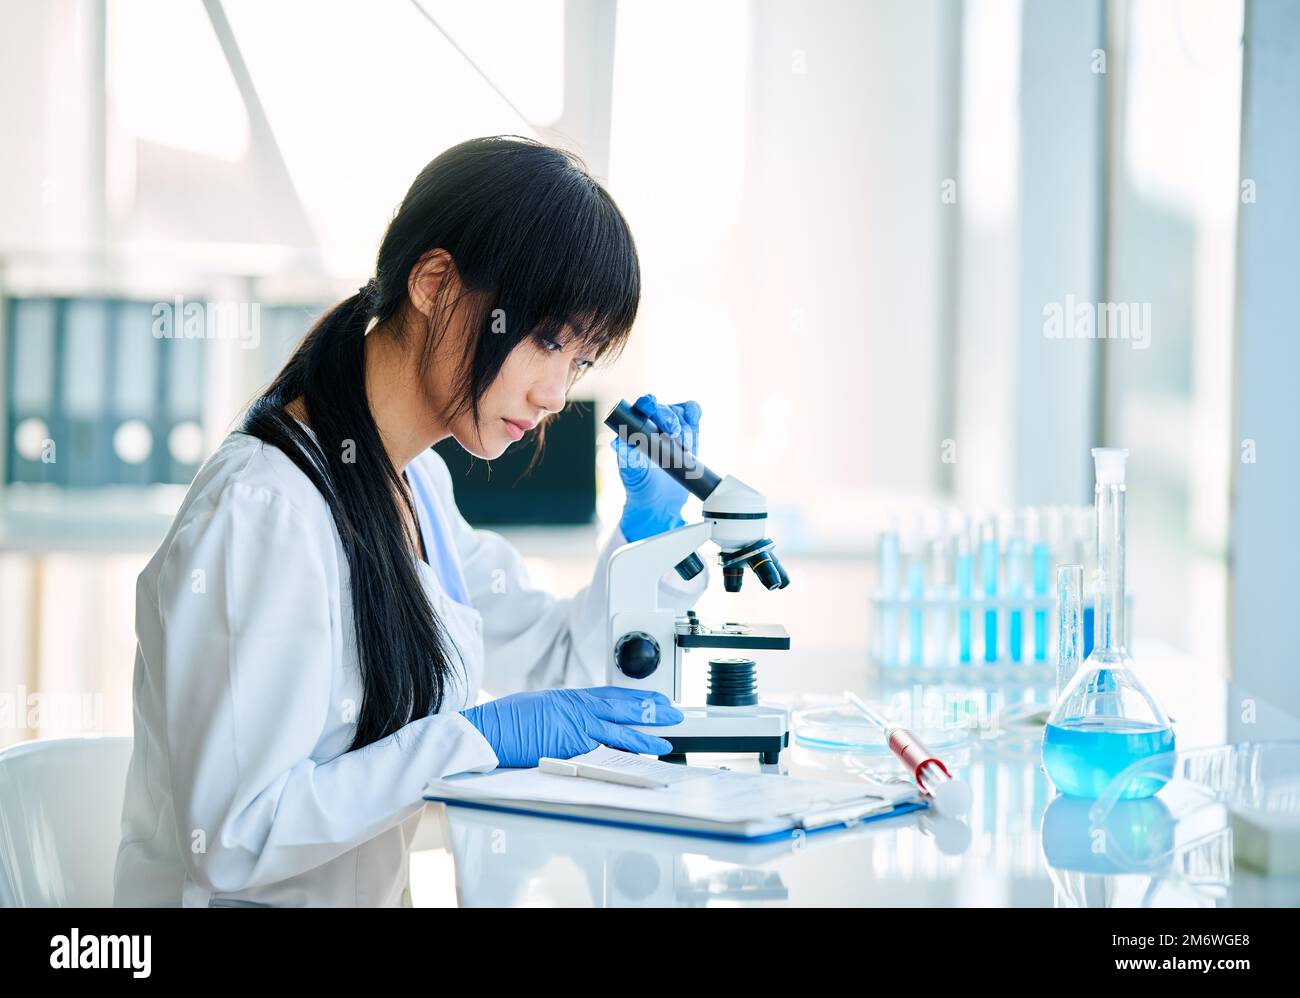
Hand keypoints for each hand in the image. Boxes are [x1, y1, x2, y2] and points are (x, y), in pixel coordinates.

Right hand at [460, 686, 682, 767]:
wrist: (488, 729)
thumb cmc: (506, 720)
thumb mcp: (540, 706)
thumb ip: (564, 712)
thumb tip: (576, 719)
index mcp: (570, 696)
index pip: (612, 695)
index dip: (637, 697)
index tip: (656, 700)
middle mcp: (577, 707)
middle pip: (623, 707)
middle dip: (650, 711)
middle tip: (673, 714)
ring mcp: (575, 725)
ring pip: (619, 730)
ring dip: (644, 736)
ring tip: (665, 741)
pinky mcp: (570, 745)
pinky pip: (603, 750)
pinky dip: (623, 755)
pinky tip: (639, 759)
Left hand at [610, 394, 701, 542]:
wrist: (660, 500)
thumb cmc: (640, 483)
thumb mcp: (631, 472)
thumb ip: (626, 457)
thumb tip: (618, 442)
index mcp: (635, 427)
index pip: (641, 407)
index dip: (647, 404)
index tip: (651, 410)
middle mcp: (653, 422)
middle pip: (663, 409)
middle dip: (670, 419)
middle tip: (673, 435)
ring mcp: (672, 426)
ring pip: (680, 412)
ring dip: (684, 426)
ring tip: (683, 446)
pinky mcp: (688, 432)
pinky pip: (693, 414)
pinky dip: (694, 414)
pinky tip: (694, 422)